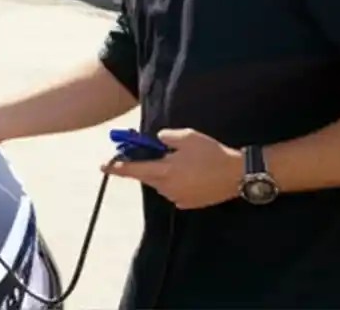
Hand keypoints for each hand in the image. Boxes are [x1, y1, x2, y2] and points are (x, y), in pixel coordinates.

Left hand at [101, 129, 242, 209]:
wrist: (236, 175)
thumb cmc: (211, 153)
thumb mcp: (187, 136)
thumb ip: (166, 137)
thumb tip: (157, 140)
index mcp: (164, 171)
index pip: (134, 170)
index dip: (117, 168)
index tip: (103, 166)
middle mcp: (167, 187)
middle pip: (147, 176)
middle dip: (146, 165)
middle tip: (153, 154)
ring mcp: (177, 198)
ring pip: (161, 184)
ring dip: (162, 173)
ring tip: (182, 162)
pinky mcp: (188, 204)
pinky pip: (173, 191)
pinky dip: (175, 182)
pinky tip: (191, 173)